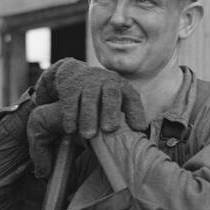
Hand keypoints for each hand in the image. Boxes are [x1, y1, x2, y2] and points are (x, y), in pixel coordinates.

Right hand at [28, 58, 147, 178]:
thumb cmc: (101, 94)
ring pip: (89, 98)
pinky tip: (70, 130)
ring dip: (88, 117)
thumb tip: (139, 129)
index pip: (132, 97)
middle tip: (108, 129)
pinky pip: (70, 101)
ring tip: (88, 135)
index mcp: (121, 86)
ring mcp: (88, 82)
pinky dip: (70, 116)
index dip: (135, 112)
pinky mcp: (70, 86)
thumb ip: (128, 113)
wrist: (74, 74)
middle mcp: (106, 81)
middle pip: (111, 93)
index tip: (138, 128)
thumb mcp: (117, 99)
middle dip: (110, 111)